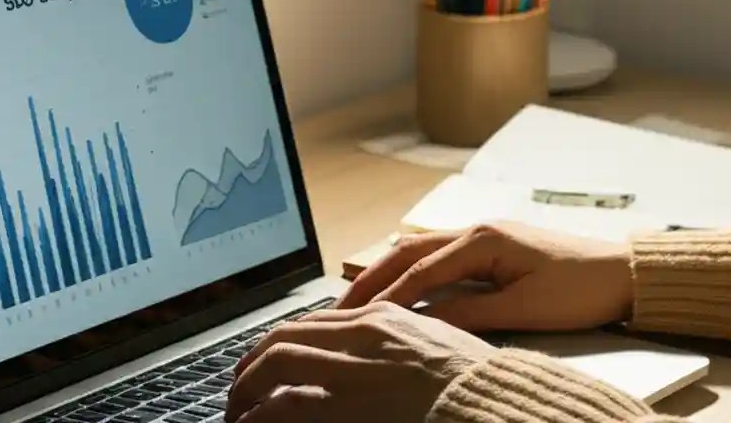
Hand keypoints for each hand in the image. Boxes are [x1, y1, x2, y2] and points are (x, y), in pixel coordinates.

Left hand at [226, 301, 494, 421]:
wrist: (492, 403)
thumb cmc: (476, 386)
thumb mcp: (436, 348)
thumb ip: (399, 345)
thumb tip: (375, 362)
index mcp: (383, 317)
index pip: (313, 321)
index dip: (280, 343)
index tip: (266, 362)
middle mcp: (360, 334)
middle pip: (284, 337)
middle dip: (252, 364)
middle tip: (240, 390)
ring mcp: (351, 368)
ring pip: (273, 364)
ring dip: (246, 390)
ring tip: (238, 412)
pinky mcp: (343, 405)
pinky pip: (283, 405)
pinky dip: (259, 415)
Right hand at [337, 221, 633, 331]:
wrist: (624, 273)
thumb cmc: (581, 289)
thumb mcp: (524, 309)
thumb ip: (470, 313)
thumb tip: (422, 321)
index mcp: (483, 241)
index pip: (419, 271)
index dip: (385, 297)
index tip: (355, 320)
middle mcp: (477, 231)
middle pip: (408, 252)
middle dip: (371, 278)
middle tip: (338, 306)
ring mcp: (485, 236)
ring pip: (421, 250)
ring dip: (387, 272)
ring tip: (358, 298)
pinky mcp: (494, 248)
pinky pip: (439, 257)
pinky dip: (412, 272)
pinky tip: (400, 288)